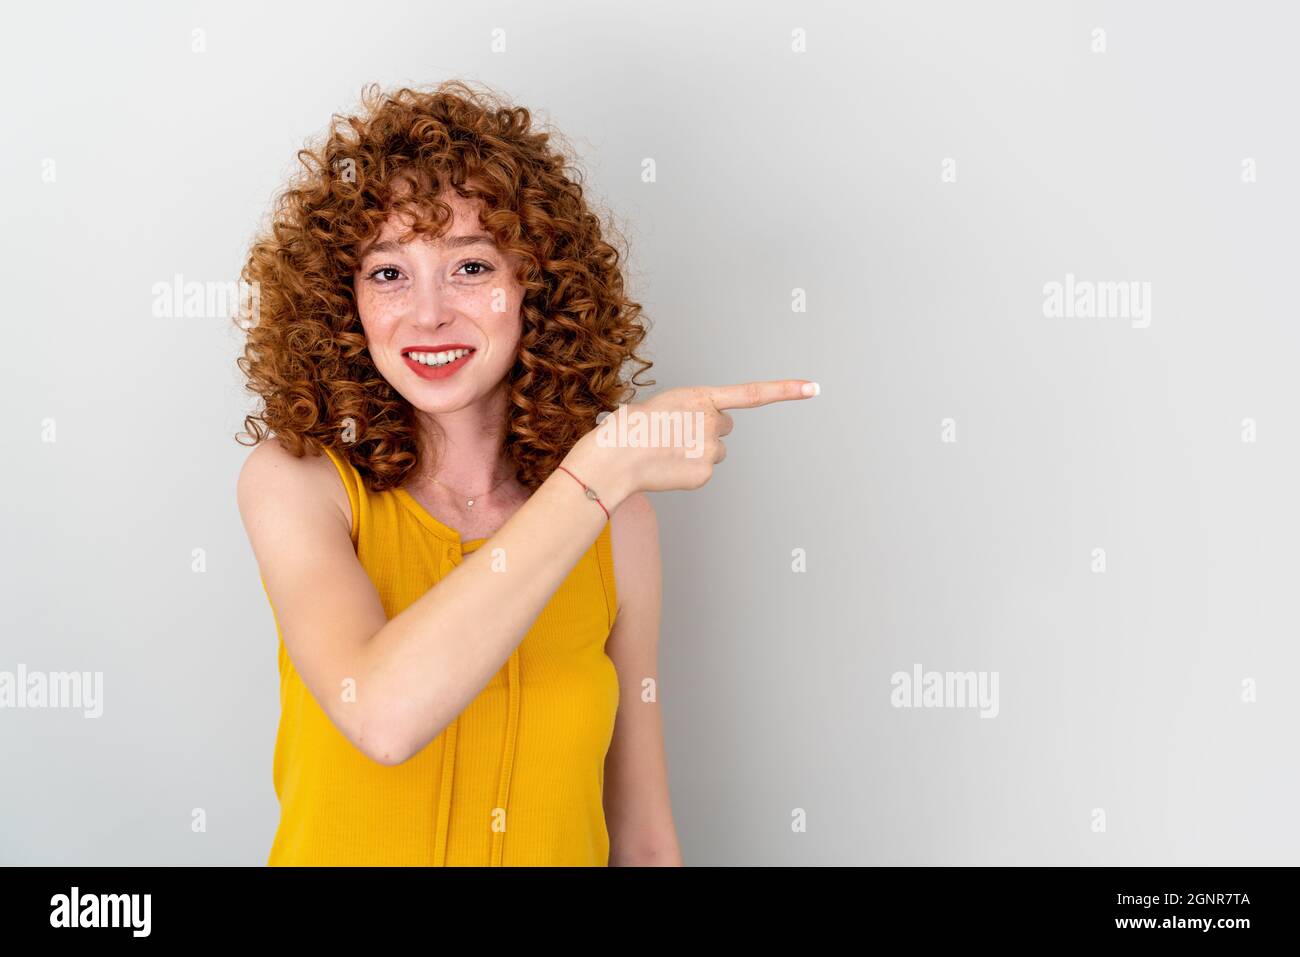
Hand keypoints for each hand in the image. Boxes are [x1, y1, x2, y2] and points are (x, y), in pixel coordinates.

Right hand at [570, 380, 819, 502]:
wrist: (616, 457)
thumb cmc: (631, 428)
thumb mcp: (663, 404)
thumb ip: (690, 410)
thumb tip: (696, 431)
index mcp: (701, 397)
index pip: (753, 393)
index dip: (786, 390)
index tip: (813, 387)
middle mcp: (713, 421)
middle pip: (725, 426)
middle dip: (707, 429)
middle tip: (676, 433)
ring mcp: (711, 449)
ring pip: (715, 450)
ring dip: (697, 449)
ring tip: (668, 450)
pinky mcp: (705, 473)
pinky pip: (704, 470)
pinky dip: (690, 470)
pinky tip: (669, 467)